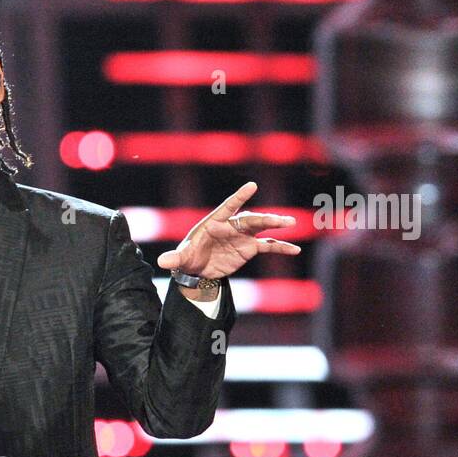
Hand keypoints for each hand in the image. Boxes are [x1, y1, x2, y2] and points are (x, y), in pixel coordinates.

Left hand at [156, 181, 300, 278]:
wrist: (198, 269)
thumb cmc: (188, 258)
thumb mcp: (180, 259)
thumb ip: (174, 259)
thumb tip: (162, 262)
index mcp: (214, 222)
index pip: (228, 208)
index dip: (239, 197)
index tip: (252, 186)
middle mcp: (231, 226)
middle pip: (250, 219)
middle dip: (264, 218)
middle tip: (280, 219)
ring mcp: (242, 236)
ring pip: (262, 227)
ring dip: (276, 224)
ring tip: (291, 223)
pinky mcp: (249, 248)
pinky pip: (268, 246)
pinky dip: (281, 246)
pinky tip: (295, 249)